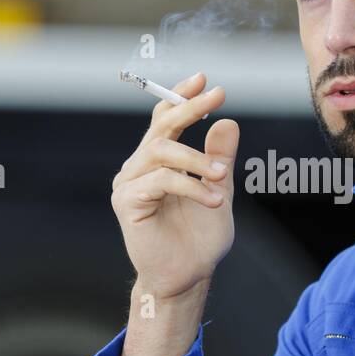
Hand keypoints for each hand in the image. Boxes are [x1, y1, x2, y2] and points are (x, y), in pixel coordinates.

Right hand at [110, 73, 238, 299]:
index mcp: (157, 161)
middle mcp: (138, 167)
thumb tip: (227, 122)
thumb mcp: (219, 189)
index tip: (204, 79)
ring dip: (197, 159)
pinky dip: (191, 186)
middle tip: (215, 96)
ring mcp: (128, 183)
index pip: (164, 119)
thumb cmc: (199, 238)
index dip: (181, 96)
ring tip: (223, 176)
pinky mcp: (126, 202)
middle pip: (160, 127)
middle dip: (189, 107)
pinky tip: (213, 200)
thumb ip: (219, 157)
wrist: (188, 276)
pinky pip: (160, 180)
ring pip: (161, 151)